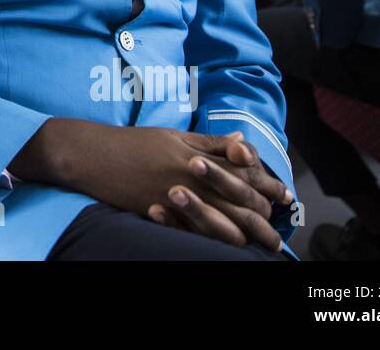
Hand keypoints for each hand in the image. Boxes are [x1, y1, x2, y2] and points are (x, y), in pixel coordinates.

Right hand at [12, 119, 288, 249]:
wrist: (95, 156)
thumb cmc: (134, 142)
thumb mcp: (175, 136)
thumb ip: (211, 142)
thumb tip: (244, 143)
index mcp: (199, 158)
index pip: (245, 174)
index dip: (268, 186)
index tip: (285, 195)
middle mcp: (193, 180)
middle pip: (240, 203)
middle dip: (265, 219)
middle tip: (279, 232)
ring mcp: (178, 200)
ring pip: (223, 223)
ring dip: (247, 233)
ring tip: (262, 243)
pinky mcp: (163, 214)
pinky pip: (196, 232)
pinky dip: (216, 238)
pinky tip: (226, 242)